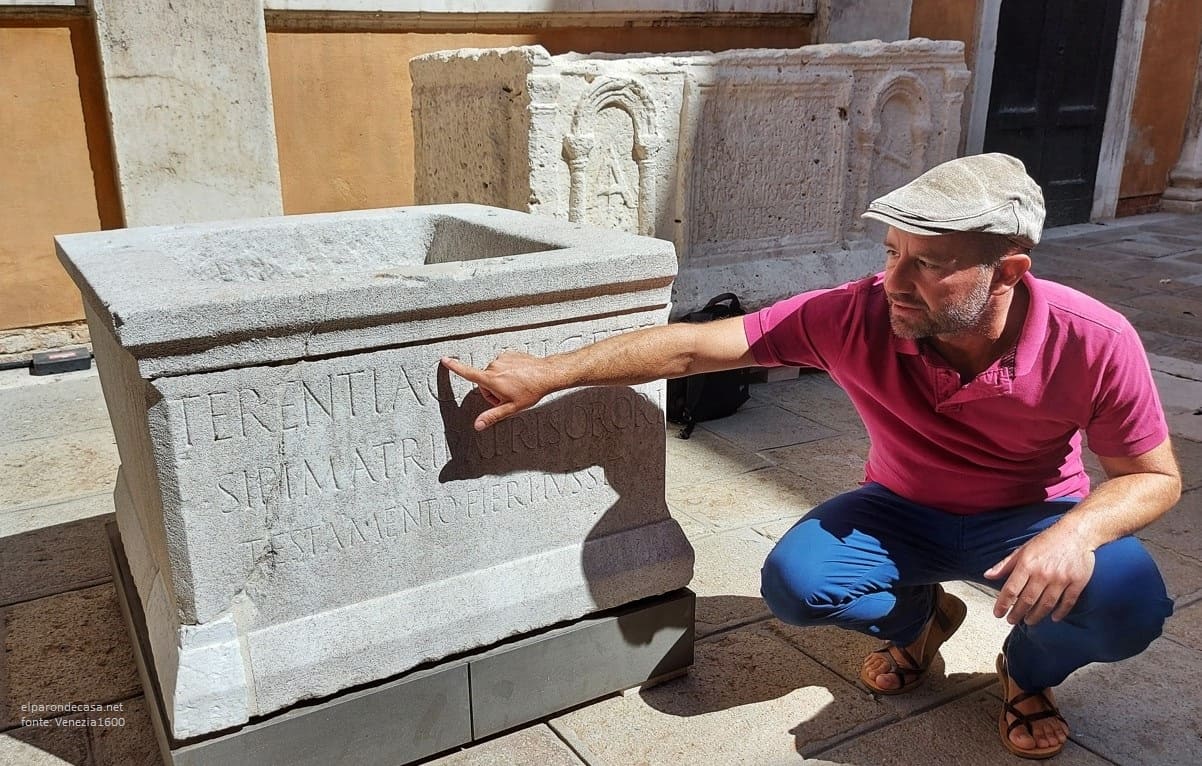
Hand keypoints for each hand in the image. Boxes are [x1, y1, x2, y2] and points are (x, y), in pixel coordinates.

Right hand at [440, 353, 555, 430]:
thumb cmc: (531, 390)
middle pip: (484, 382)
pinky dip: (507, 372)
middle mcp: (494, 366)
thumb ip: (492, 416)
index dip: (454, 367)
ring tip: (516, 386)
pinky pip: (502, 366)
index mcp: (491, 379)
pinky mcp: (509, 354)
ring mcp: (502, 359)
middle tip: (508, 396)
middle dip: (492, 390)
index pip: (467, 373)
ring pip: (494, 374)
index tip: (444, 360)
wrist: (546, 374)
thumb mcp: (511, 408)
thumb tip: (477, 425)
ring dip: (500, 381)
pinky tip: (519, 377)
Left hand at [984, 528, 1094, 625]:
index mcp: (1027, 564)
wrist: (1076, 533)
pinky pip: (1067, 602)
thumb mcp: (1023, 550)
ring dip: (1036, 616)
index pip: (1011, 590)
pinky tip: (1053, 617)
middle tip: (1011, 620)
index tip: (998, 614)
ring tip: (1028, 621)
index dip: (1002, 604)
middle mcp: (1043, 573)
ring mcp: (1061, 579)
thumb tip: (987, 575)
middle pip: (1027, 600)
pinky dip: (1060, 612)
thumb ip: (1005, 565)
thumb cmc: (1047, 541)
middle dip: (1017, 614)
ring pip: (1046, 605)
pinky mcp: (1077, 582)